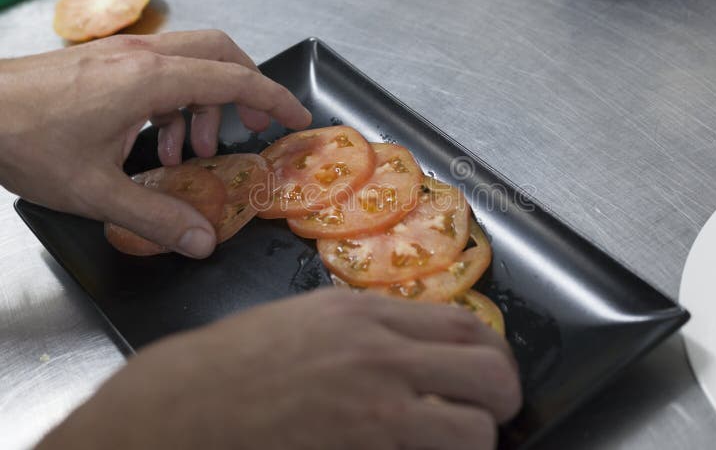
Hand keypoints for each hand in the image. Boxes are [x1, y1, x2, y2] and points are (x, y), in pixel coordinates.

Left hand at [0, 30, 310, 256]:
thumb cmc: (24, 141)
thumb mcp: (95, 192)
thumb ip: (156, 217)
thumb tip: (203, 242)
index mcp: (149, 80)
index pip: (233, 77)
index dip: (273, 97)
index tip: (296, 117)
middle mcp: (142, 56)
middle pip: (219, 50)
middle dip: (247, 87)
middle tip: (256, 125)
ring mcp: (122, 53)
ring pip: (190, 59)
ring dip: (206, 101)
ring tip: (196, 151)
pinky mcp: (105, 61)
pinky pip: (161, 70)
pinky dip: (177, 102)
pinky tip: (158, 144)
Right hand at [37, 289, 521, 449]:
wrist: (178, 409)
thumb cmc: (229, 364)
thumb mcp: (303, 319)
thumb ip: (365, 326)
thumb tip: (411, 342)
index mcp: (365, 313)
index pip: (467, 326)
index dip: (493, 354)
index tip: (489, 373)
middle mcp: (381, 355)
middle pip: (490, 373)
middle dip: (502, 398)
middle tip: (487, 414)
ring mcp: (376, 410)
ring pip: (476, 430)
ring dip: (474, 440)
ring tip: (452, 443)